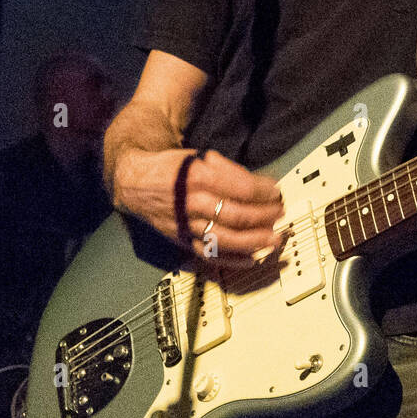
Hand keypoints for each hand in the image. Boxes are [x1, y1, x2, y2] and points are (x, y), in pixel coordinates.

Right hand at [112, 148, 284, 267]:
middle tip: (280, 213)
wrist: (136, 183)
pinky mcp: (181, 240)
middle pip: (236, 215)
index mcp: (198, 177)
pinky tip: (252, 259)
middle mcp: (191, 203)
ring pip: (225, 238)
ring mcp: (186, 225)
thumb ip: (227, 169)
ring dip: (254, 241)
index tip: (277, 191)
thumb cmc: (173, 168)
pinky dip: (231, 260)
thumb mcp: (198, 157)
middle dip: (264, 216)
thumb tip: (258, 184)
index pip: (241, 188)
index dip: (264, 192)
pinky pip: (208, 255)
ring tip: (274, 238)